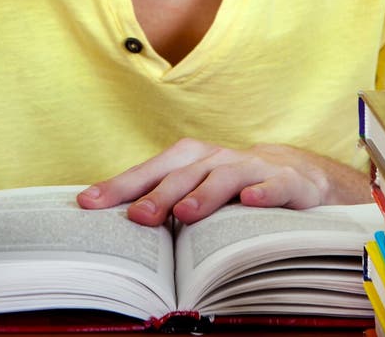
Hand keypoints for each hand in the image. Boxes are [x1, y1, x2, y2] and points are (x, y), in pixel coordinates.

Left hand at [77, 138, 370, 225]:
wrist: (295, 173)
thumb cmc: (231, 185)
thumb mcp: (196, 190)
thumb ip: (162, 203)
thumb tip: (110, 226)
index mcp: (191, 160)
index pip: (150, 171)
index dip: (120, 186)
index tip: (88, 203)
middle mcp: (217, 159)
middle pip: (184, 174)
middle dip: (159, 194)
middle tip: (137, 217)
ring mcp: (253, 168)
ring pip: (225, 177)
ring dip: (205, 194)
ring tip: (186, 214)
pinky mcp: (288, 182)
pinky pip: (275, 185)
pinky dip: (263, 192)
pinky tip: (253, 201)